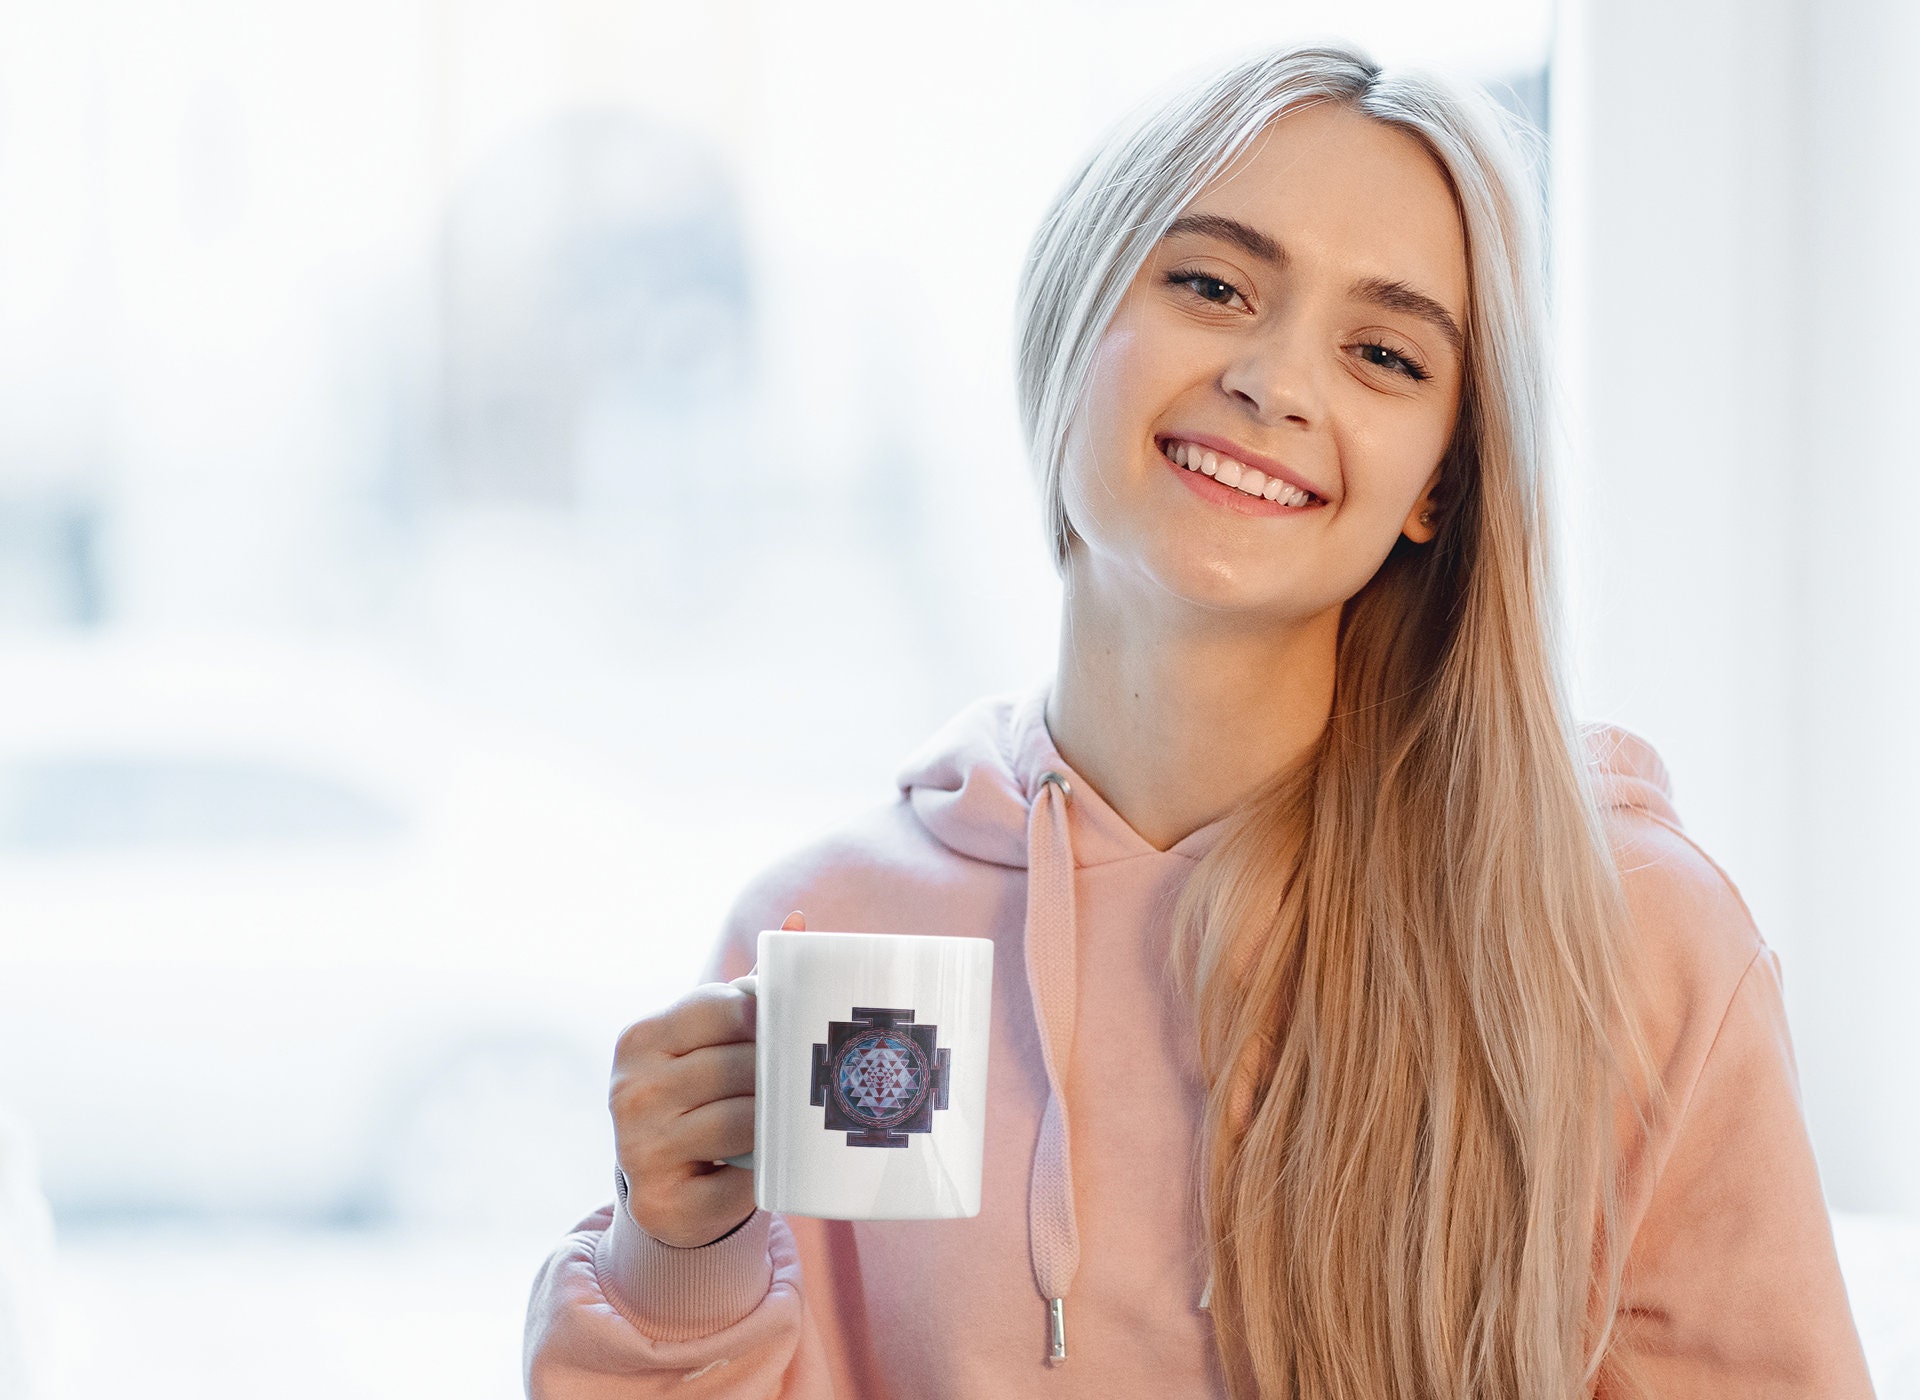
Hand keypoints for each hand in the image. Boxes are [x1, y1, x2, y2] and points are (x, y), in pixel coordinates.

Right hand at [608, 910, 803, 1247]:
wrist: (667, 1188)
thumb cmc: (703, 1095)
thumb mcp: (713, 1039)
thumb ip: (751, 988)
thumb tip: (800, 923)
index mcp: (640, 1038)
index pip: (721, 1007)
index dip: (769, 1015)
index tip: (798, 1026)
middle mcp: (629, 1091)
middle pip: (737, 1066)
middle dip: (782, 1073)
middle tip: (820, 1075)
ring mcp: (639, 1150)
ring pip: (742, 1122)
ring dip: (779, 1122)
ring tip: (801, 1116)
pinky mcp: (661, 1203)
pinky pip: (739, 1181)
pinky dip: (765, 1175)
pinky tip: (772, 1167)